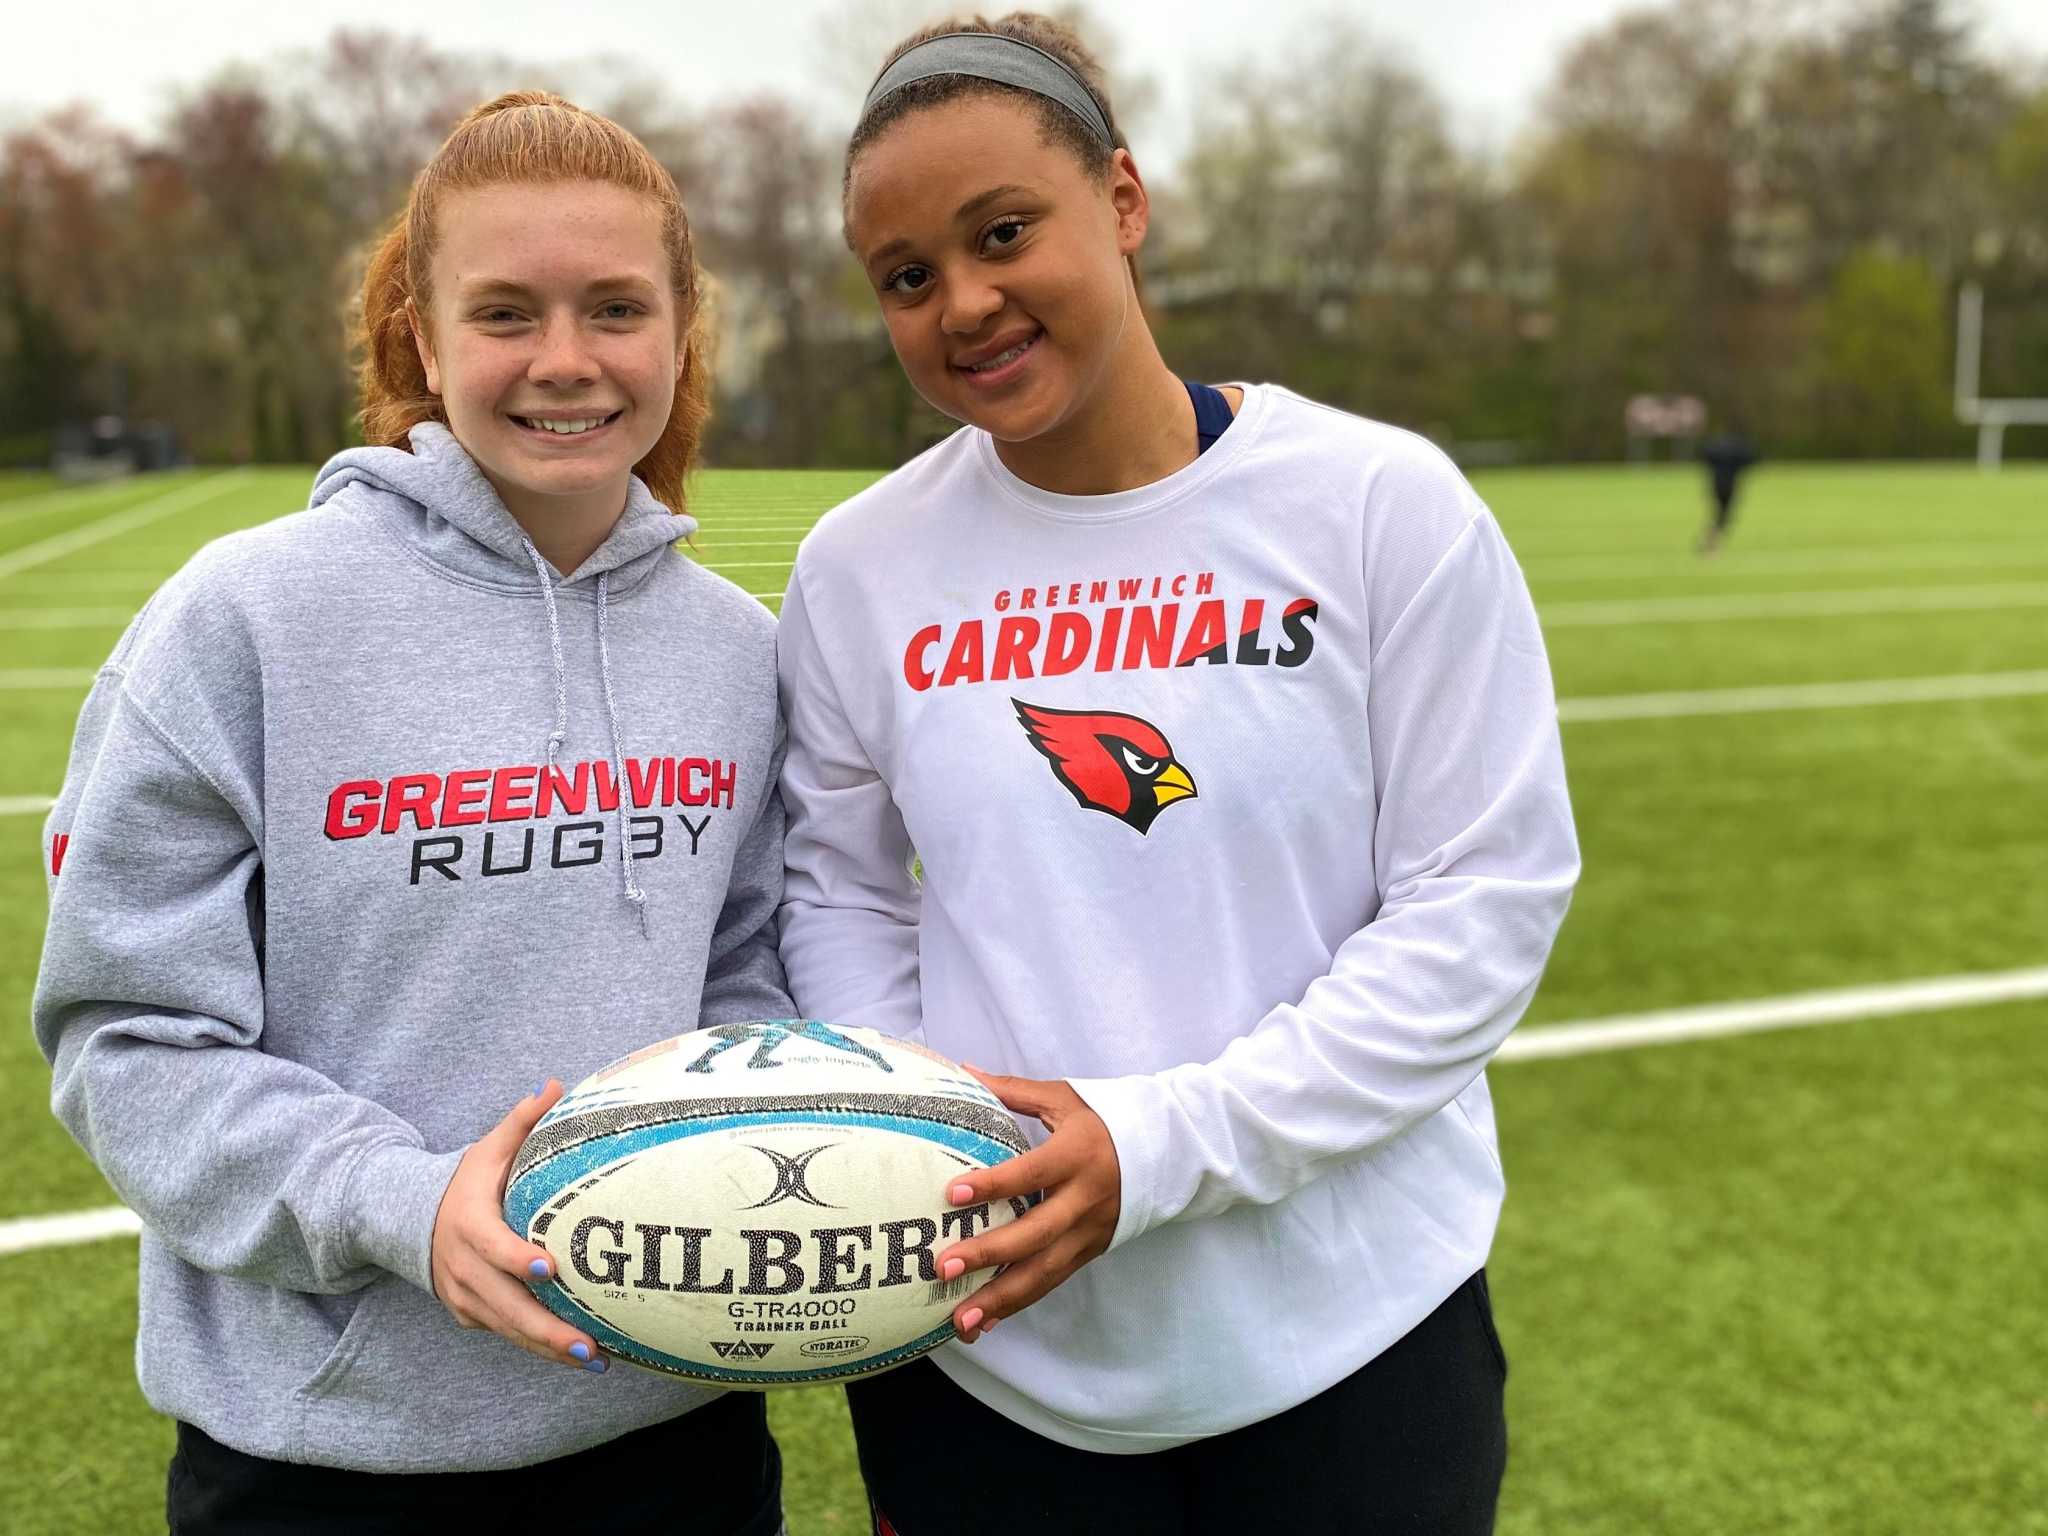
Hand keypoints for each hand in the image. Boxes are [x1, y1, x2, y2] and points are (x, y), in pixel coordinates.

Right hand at [429, 1081, 606, 1372]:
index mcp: (470, 1226)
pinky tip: (578, 1357)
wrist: (411, 1222)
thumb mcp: (486, 1151)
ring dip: (549, 1349)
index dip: (518, 1260)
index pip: (494, 1247)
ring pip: (509, 1330)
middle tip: (589, 1344)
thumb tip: (554, 1085)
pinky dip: (538, 1348)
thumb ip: (520, 1122)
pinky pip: (507, 1335)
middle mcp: (464, 1269)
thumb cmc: (466, 1184)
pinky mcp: (470, 1316)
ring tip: (596, 1360)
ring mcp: (465, 1298)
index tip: (550, 1268)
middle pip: (507, 1306)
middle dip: (547, 1330)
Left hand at [936, 1069, 1121, 1342]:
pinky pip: (1051, 1282)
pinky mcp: (1090, 1252)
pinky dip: (1018, 1304)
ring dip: (1000, 1299)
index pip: (1031, 1172)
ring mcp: (1090, 1231)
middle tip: (944, 1266)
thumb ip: (1012, 1091)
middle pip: (1036, 1233)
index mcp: (1077, 1154)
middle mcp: (1086, 1198)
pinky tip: (984, 1323)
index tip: (952, 1193)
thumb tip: (963, 1071)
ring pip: (1044, 1272)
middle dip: (990, 1254)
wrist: (1168, 1151)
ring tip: (960, 1320)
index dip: (994, 1184)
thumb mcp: (1064, 1099)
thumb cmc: (1105, 1120)